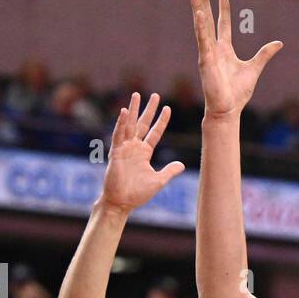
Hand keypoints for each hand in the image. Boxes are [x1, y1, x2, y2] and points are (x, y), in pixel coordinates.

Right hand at [101, 93, 184, 213]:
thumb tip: (182, 164)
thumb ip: (169, 171)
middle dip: (149, 110)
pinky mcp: (116, 153)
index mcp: (144, 153)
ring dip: (133, 110)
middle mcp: (134, 147)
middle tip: (155, 95)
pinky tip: (124, 112)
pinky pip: (118, 135)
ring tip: (137, 95)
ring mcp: (124, 148)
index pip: (154, 133)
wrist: (122, 202)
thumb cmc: (138, 194)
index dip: (161, 121)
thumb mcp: (158, 181)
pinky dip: (121, 124)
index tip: (168, 108)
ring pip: (130, 125)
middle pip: (143, 124)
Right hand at [190, 0, 282, 117]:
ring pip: (201, 25)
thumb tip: (279, 43)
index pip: (223, 25)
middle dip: (204, 2)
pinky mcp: (204, 60)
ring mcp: (207, 53)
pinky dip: (200, 27)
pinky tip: (198, 14)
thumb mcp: (254, 68)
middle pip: (208, 20)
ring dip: (197, 7)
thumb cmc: (237, 93)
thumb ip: (264, 54)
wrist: (228, 109)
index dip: (223, 10)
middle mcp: (214, 49)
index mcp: (225, 50)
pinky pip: (202, 40)